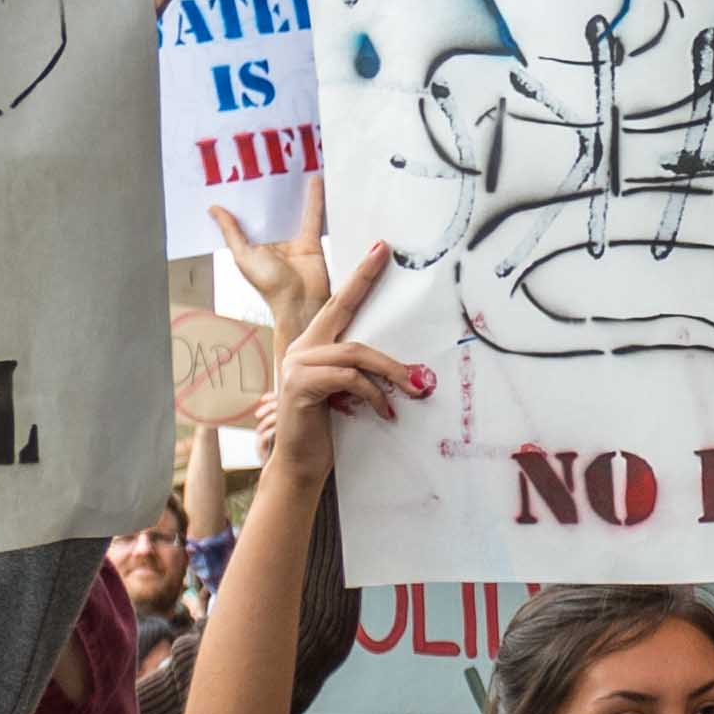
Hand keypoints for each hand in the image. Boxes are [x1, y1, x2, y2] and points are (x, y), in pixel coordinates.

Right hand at [210, 183, 408, 486]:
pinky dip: (374, 394)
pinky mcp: (301, 385)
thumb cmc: (327, 429)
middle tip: (385, 255)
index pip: (339, 304)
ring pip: (355, 352)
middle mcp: (302, 348)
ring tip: (415, 388)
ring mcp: (298, 365)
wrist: (300, 464)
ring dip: (391, 370)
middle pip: (340, 308)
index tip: (379, 249)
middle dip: (364, 280)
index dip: (359, 277)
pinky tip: (385, 412)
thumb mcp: (348, 394)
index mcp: (314, 346)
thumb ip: (362, 373)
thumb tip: (409, 370)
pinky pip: (349, 378)